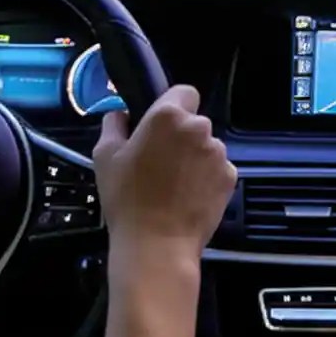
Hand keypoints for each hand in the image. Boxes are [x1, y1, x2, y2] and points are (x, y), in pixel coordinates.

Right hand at [94, 85, 235, 336]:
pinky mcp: (231, 177)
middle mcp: (199, 128)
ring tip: (173, 184)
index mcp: (168, 116)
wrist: (157, 244)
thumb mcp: (105, 156)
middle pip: (194, 122)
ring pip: (206, 146)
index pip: (184, 92)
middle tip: (159, 160)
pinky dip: (206, 178)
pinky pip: (217, 169)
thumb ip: (114, 125)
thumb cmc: (127, 198)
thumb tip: (121, 115)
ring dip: (194, 157)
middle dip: (180, 135)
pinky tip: (188, 196)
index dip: (172, 106)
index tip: (159, 126)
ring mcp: (218, 153)